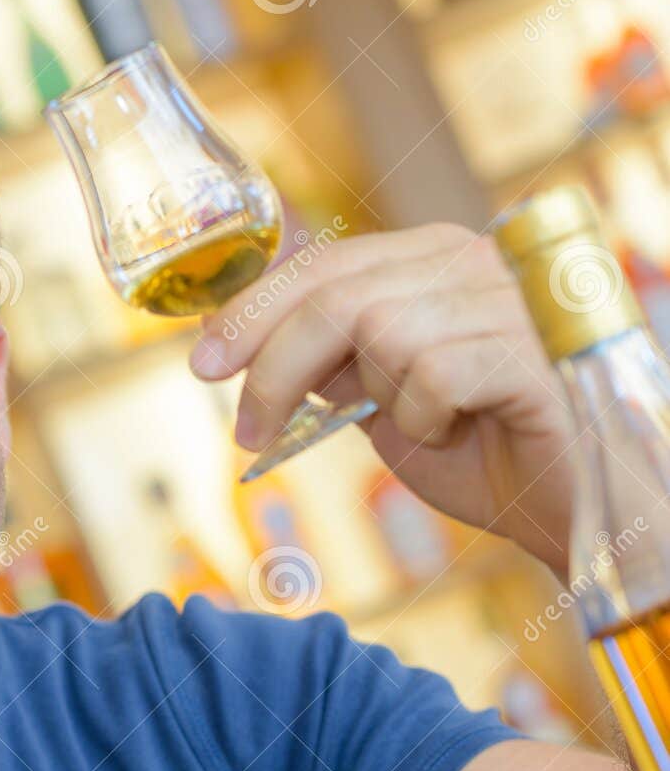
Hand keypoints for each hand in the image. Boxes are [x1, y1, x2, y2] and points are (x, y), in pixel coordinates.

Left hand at [190, 223, 575, 575]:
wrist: (568, 509)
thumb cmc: (483, 455)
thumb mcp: (386, 408)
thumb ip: (332, 368)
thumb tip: (243, 347)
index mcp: (435, 261)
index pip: (325, 266)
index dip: (253, 311)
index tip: (202, 363)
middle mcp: (475, 261)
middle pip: (337, 295)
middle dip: (272, 366)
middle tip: (248, 433)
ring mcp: (509, 299)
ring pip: (382, 331)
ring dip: (376, 400)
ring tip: (416, 431)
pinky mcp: (533, 351)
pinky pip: (434, 375)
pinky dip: (426, 418)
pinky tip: (459, 431)